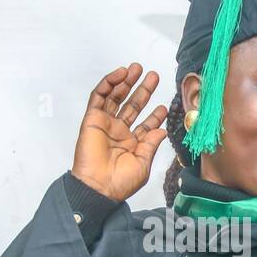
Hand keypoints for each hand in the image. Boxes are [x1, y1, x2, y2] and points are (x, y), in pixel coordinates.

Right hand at [70, 63, 169, 202]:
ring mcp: (105, 124)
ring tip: (137, 69)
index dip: (155, 115)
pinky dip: (108, 83)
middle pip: (132, 106)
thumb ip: (151, 144)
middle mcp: (118, 132)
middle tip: (153, 76)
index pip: (145, 125)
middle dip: (143, 90)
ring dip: (126, 82)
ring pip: (116, 97)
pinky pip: (98, 96)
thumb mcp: (143, 164)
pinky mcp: (92, 119)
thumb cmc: (119, 182)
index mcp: (132, 144)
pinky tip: (120, 74)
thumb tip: (162, 130)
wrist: (98, 188)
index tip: (164, 107)